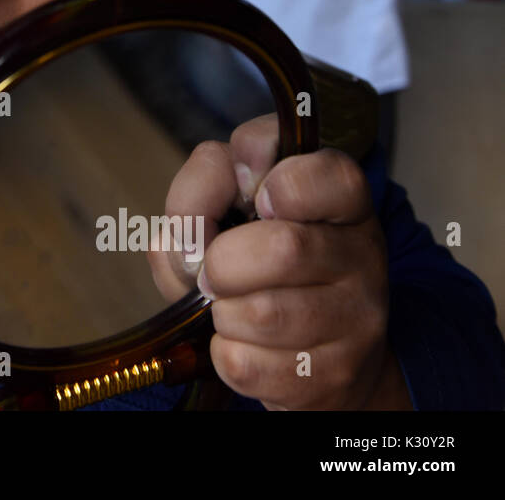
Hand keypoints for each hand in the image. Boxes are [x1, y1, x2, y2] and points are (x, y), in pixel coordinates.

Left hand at [155, 114, 409, 408]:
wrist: (310, 351)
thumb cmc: (257, 264)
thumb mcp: (230, 207)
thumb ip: (203, 189)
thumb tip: (190, 229)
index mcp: (341, 201)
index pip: (327, 174)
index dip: (277, 183)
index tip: (252, 201)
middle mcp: (361, 256)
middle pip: (284, 248)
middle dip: (222, 261)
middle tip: (212, 271)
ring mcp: (356, 320)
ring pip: (261, 314)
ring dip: (221, 311)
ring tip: (228, 307)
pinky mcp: (332, 375)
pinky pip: (245, 364)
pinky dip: (222, 352)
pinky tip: (240, 343)